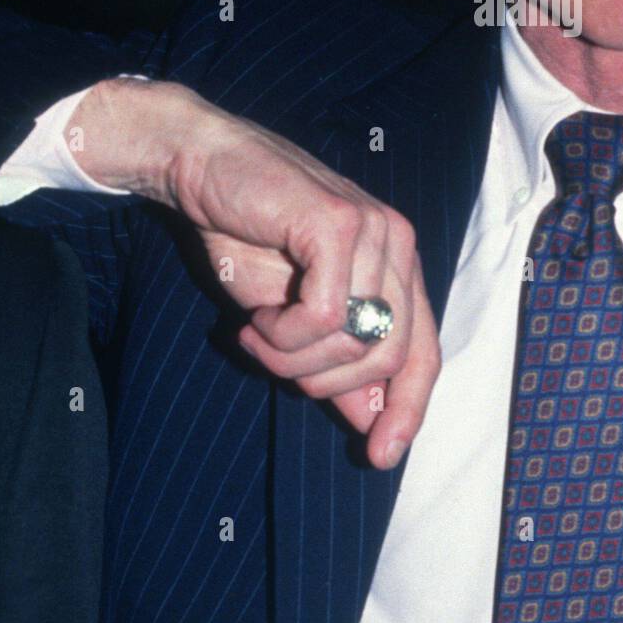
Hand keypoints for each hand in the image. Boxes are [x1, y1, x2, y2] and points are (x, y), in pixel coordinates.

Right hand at [69, 77, 438, 468]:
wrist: (199, 166)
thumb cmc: (245, 237)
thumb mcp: (292, 318)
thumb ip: (336, 362)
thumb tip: (372, 422)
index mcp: (396, 266)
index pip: (423, 353)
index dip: (408, 410)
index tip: (380, 456)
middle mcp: (398, 244)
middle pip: (388, 356)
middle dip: (323, 381)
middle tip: (270, 357)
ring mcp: (375, 229)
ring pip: (354, 340)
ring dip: (292, 357)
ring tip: (258, 329)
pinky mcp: (341, 222)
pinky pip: (323, 315)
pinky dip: (281, 332)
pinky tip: (256, 314)